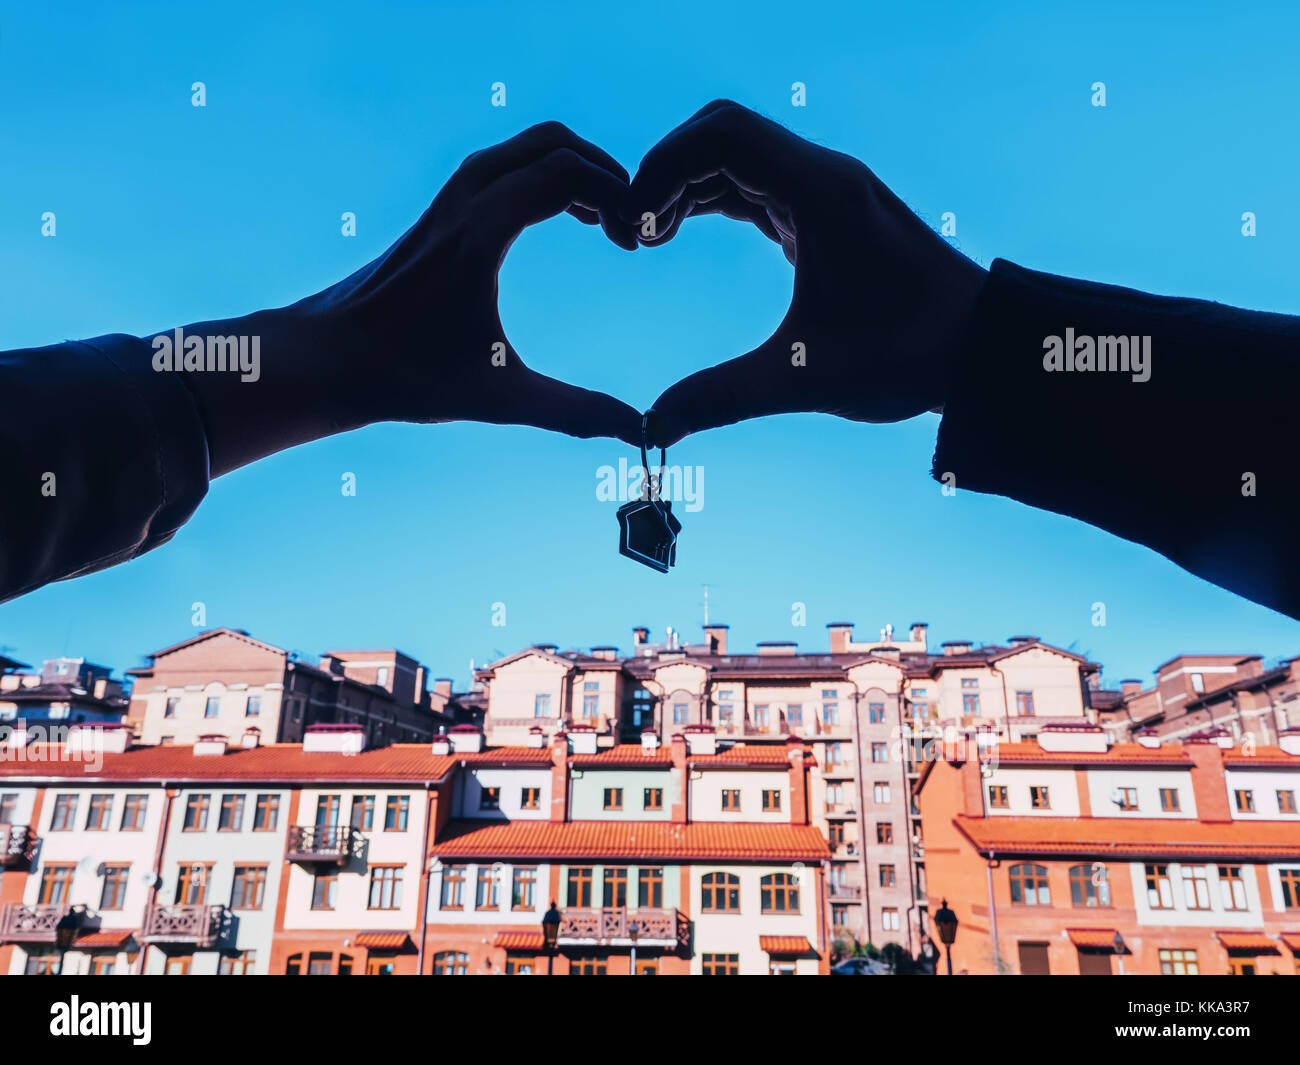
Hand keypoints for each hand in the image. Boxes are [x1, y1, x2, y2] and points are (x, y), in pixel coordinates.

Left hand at [180, 123, 643, 476]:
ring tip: (602, 221)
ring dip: (572, 169)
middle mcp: (464, 200)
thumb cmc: (405, 378)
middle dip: (604, 172)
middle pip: (552, 142)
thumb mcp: (499, 399)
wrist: (326, 358)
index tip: (633, 246)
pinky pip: (504, 164)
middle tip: (628, 227)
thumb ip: (574, 411)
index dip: (617, 198)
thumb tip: (639, 431)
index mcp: (481, 232)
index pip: (567, 173)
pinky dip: (543, 173)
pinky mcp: (440, 209)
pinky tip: (559, 219)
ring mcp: (448, 199)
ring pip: (525, 146)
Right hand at [627, 101, 987, 446]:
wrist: (982, 350)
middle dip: (664, 173)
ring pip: (735, 155)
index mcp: (821, 192)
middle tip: (635, 236)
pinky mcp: (826, 213)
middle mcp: (823, 176)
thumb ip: (722, 398)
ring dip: (685, 186)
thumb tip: (652, 429)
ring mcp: (826, 190)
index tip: (635, 229)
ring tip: (650, 241)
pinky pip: (754, 183)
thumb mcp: (805, 380)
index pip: (719, 137)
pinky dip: (711, 199)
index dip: (660, 170)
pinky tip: (682, 235)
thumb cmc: (909, 358)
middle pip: (719, 132)